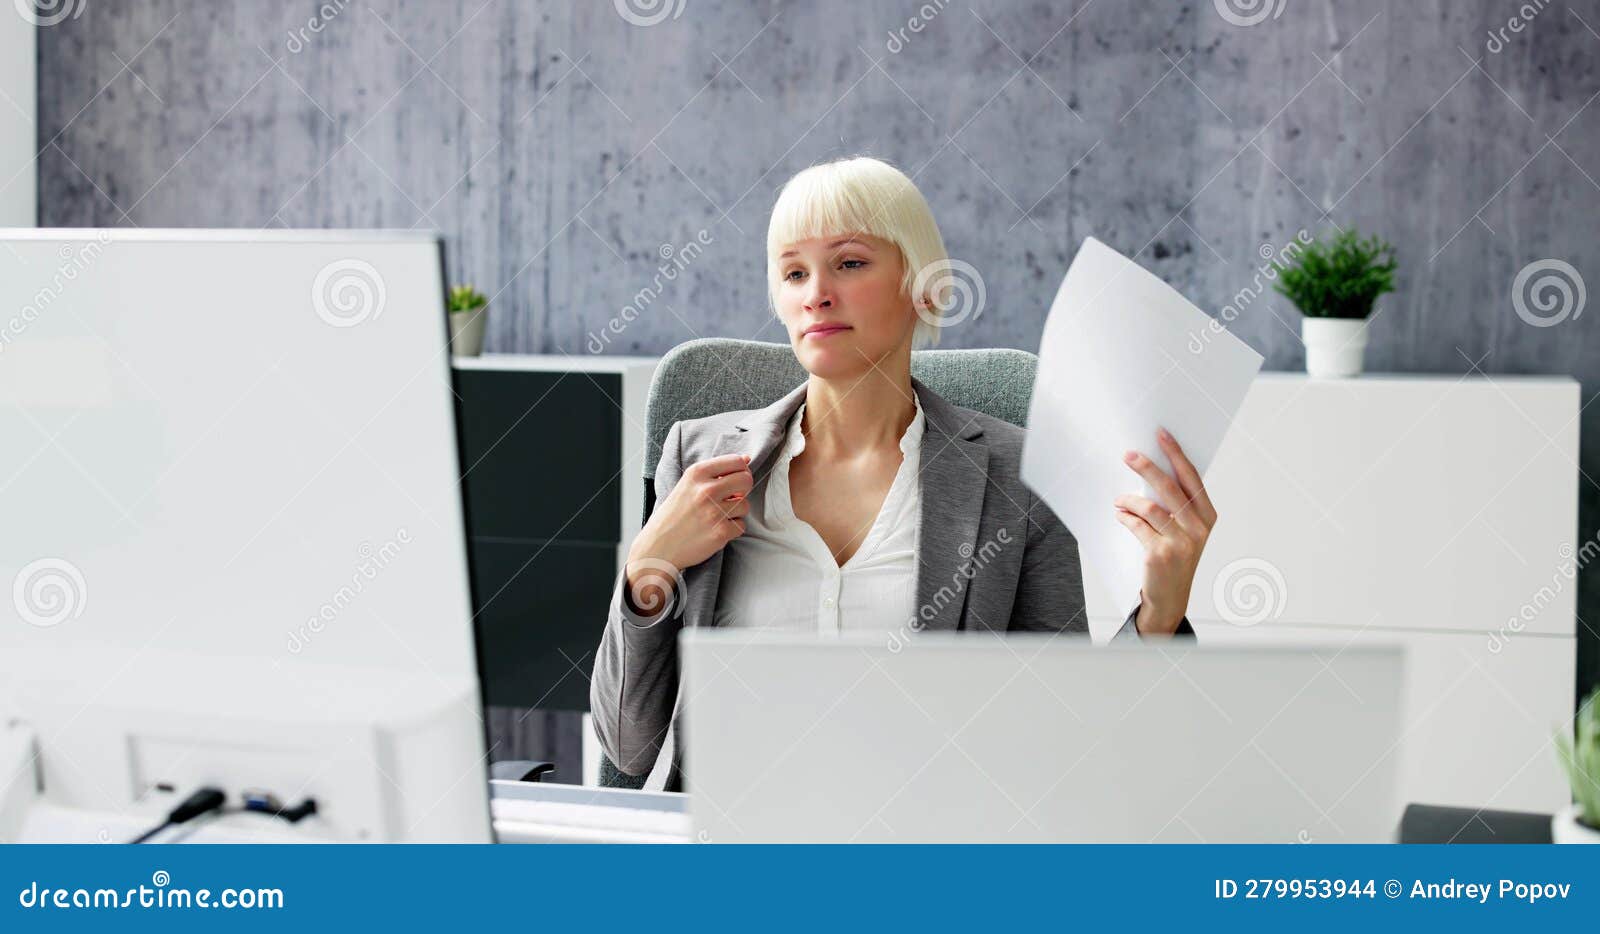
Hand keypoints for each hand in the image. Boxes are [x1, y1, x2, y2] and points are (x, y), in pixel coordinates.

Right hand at [624, 452, 752, 617]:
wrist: (657, 546)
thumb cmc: (673, 515)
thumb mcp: (688, 485)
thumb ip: (716, 472)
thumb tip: (746, 458)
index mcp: (697, 473)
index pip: (737, 461)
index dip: (740, 471)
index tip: (733, 481)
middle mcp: (706, 490)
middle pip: (746, 480)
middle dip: (743, 490)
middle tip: (730, 498)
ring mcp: (714, 512)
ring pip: (745, 505)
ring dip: (735, 512)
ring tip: (716, 517)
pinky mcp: (720, 532)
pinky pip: (741, 526)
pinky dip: (731, 530)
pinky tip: (715, 530)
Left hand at [1112, 427, 1215, 634]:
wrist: (1170, 595)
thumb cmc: (1176, 555)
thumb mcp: (1186, 529)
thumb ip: (1177, 504)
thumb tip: (1151, 470)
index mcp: (1208, 516)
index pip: (1192, 478)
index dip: (1176, 454)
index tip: (1162, 435)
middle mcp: (1198, 528)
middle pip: (1170, 488)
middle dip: (1147, 468)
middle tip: (1129, 455)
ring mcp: (1180, 542)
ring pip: (1149, 507)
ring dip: (1128, 499)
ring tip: (1119, 499)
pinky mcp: (1159, 554)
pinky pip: (1136, 525)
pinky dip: (1125, 517)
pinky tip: (1120, 514)